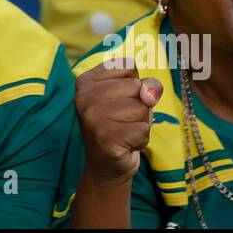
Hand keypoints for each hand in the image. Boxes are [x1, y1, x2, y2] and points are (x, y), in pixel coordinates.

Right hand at [74, 59, 162, 184]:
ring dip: (141, 123)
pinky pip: (143, 129)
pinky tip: (126, 144)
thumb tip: (148, 95)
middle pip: (136, 86)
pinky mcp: (105, 138)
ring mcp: (92, 118)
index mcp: (86, 81)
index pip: (128, 66)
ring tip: (125, 132)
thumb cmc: (122, 124)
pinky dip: (141, 139)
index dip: (134, 84)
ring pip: (142, 108)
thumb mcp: (135, 97)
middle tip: (123, 120)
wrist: (107, 166)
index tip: (119, 100)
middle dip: (139, 105)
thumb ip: (147, 85)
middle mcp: (84, 97)